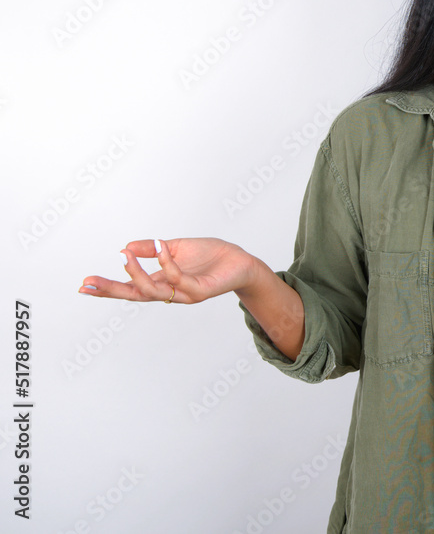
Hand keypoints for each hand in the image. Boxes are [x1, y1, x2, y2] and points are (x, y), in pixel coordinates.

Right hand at [78, 238, 258, 303]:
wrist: (240, 262)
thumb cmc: (210, 256)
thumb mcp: (175, 247)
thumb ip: (152, 249)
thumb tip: (126, 247)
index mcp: (161, 282)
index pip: (130, 287)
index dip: (108, 287)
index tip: (84, 285)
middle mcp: (170, 292)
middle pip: (135, 295)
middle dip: (111, 290)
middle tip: (89, 283)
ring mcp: (184, 293)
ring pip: (153, 290)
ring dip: (136, 272)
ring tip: (125, 255)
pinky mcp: (200, 290)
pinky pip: (177, 278)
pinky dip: (166, 262)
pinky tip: (160, 246)